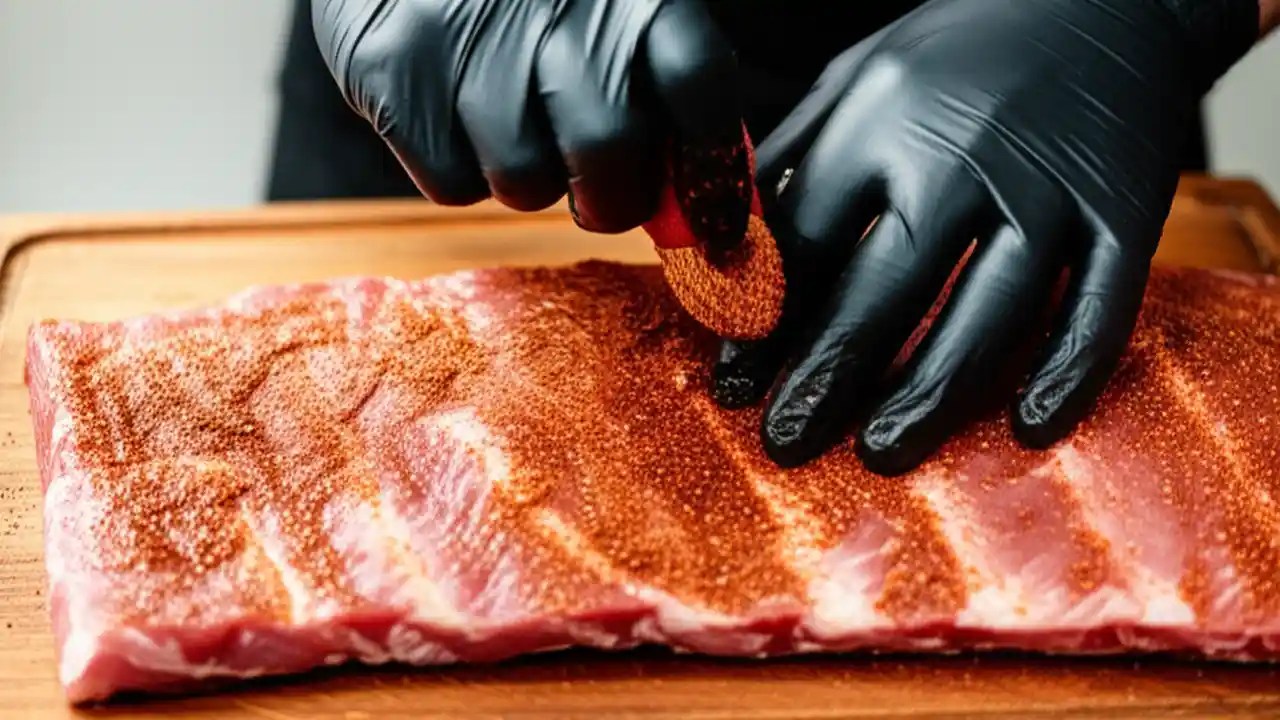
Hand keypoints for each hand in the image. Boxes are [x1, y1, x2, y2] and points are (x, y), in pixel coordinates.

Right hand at [311, 0, 740, 232]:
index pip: (694, 77)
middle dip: (611, 195)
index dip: (708, 168)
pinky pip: (453, 184)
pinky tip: (453, 109)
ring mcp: (465, 34)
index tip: (713, 221)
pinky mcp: (392, 69)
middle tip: (601, 188)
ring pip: (524, 184)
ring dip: (529, 175)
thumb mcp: (608, 10)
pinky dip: (460, 167)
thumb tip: (704, 199)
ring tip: (510, 115)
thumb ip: (658, 84)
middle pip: (607, 148)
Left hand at [712, 0, 1260, 473]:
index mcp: (884, 123)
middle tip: (786, 442)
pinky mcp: (1127, 213)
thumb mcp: (859, 75)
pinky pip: (1100, 308)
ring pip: (989, 315)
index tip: (736, 383)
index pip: (804, 244)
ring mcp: (1050, 190)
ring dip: (930, 395)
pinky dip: (1067, 372)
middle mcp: (965, 159)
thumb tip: (728, 239)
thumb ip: (797, 155)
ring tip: (879, 454)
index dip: (762, 322)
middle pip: (886, 291)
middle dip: (827, 377)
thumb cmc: (962, 50)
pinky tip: (1027, 428)